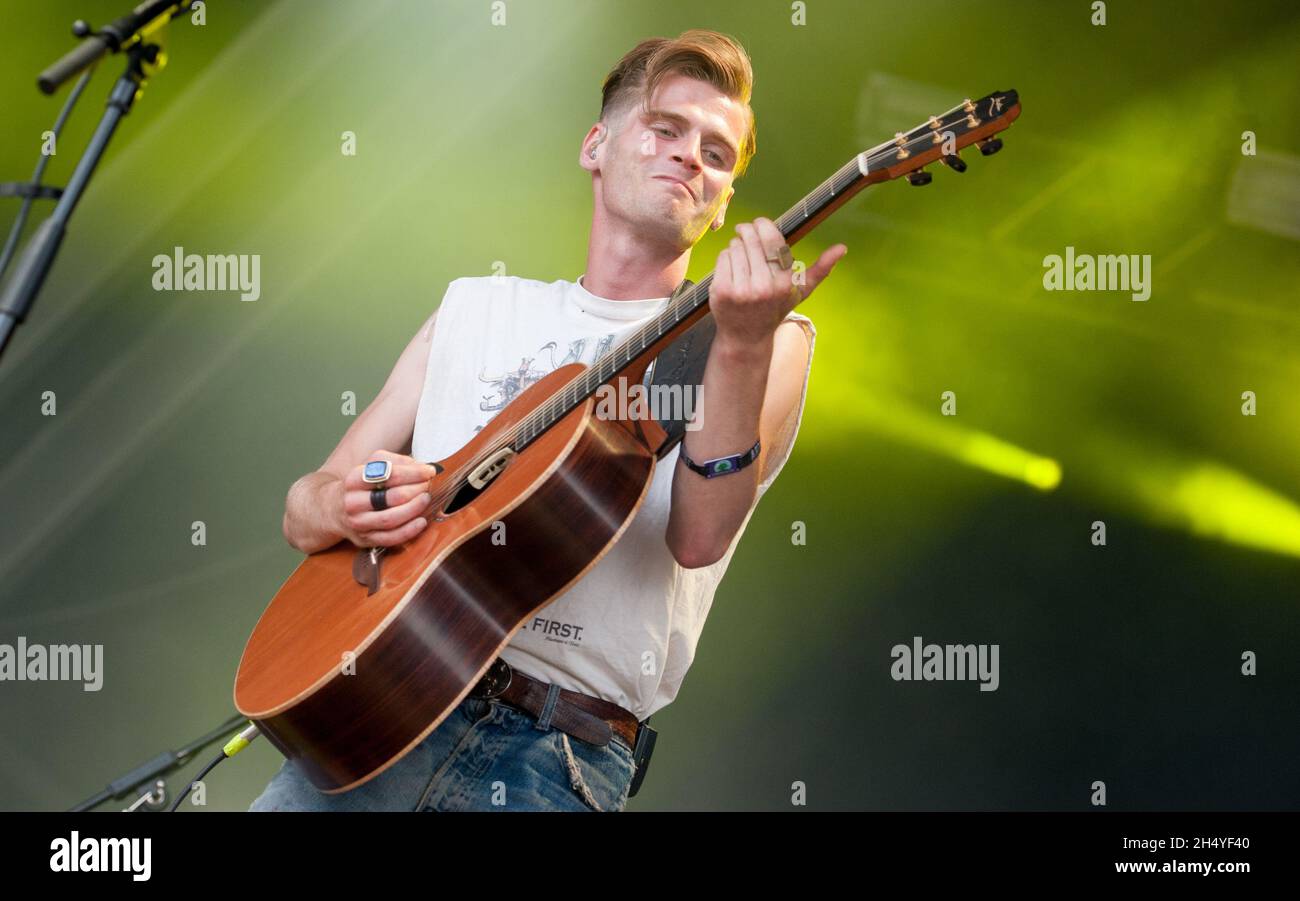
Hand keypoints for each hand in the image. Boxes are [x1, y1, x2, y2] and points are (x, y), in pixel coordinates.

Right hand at [338, 449, 438, 547]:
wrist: (332, 508)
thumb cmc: (361, 485)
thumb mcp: (372, 465)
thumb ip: (397, 462)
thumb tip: (424, 468)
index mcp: (354, 479)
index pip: (389, 474)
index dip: (414, 473)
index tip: (429, 471)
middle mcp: (353, 502)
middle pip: (392, 497)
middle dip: (416, 490)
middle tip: (428, 486)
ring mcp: (358, 523)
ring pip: (391, 519)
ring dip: (414, 509)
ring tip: (426, 499)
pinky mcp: (364, 539)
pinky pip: (390, 538)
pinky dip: (409, 531)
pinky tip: (421, 521)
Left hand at [711, 217, 845, 347]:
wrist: (746, 337)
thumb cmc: (774, 308)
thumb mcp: (800, 291)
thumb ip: (821, 269)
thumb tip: (843, 248)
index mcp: (784, 282)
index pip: (772, 238)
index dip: (763, 224)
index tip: (759, 224)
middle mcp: (764, 286)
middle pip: (751, 238)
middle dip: (746, 230)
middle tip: (744, 230)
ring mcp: (741, 290)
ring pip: (735, 246)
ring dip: (736, 245)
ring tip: (741, 257)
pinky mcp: (721, 291)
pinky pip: (722, 257)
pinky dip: (725, 258)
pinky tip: (731, 269)